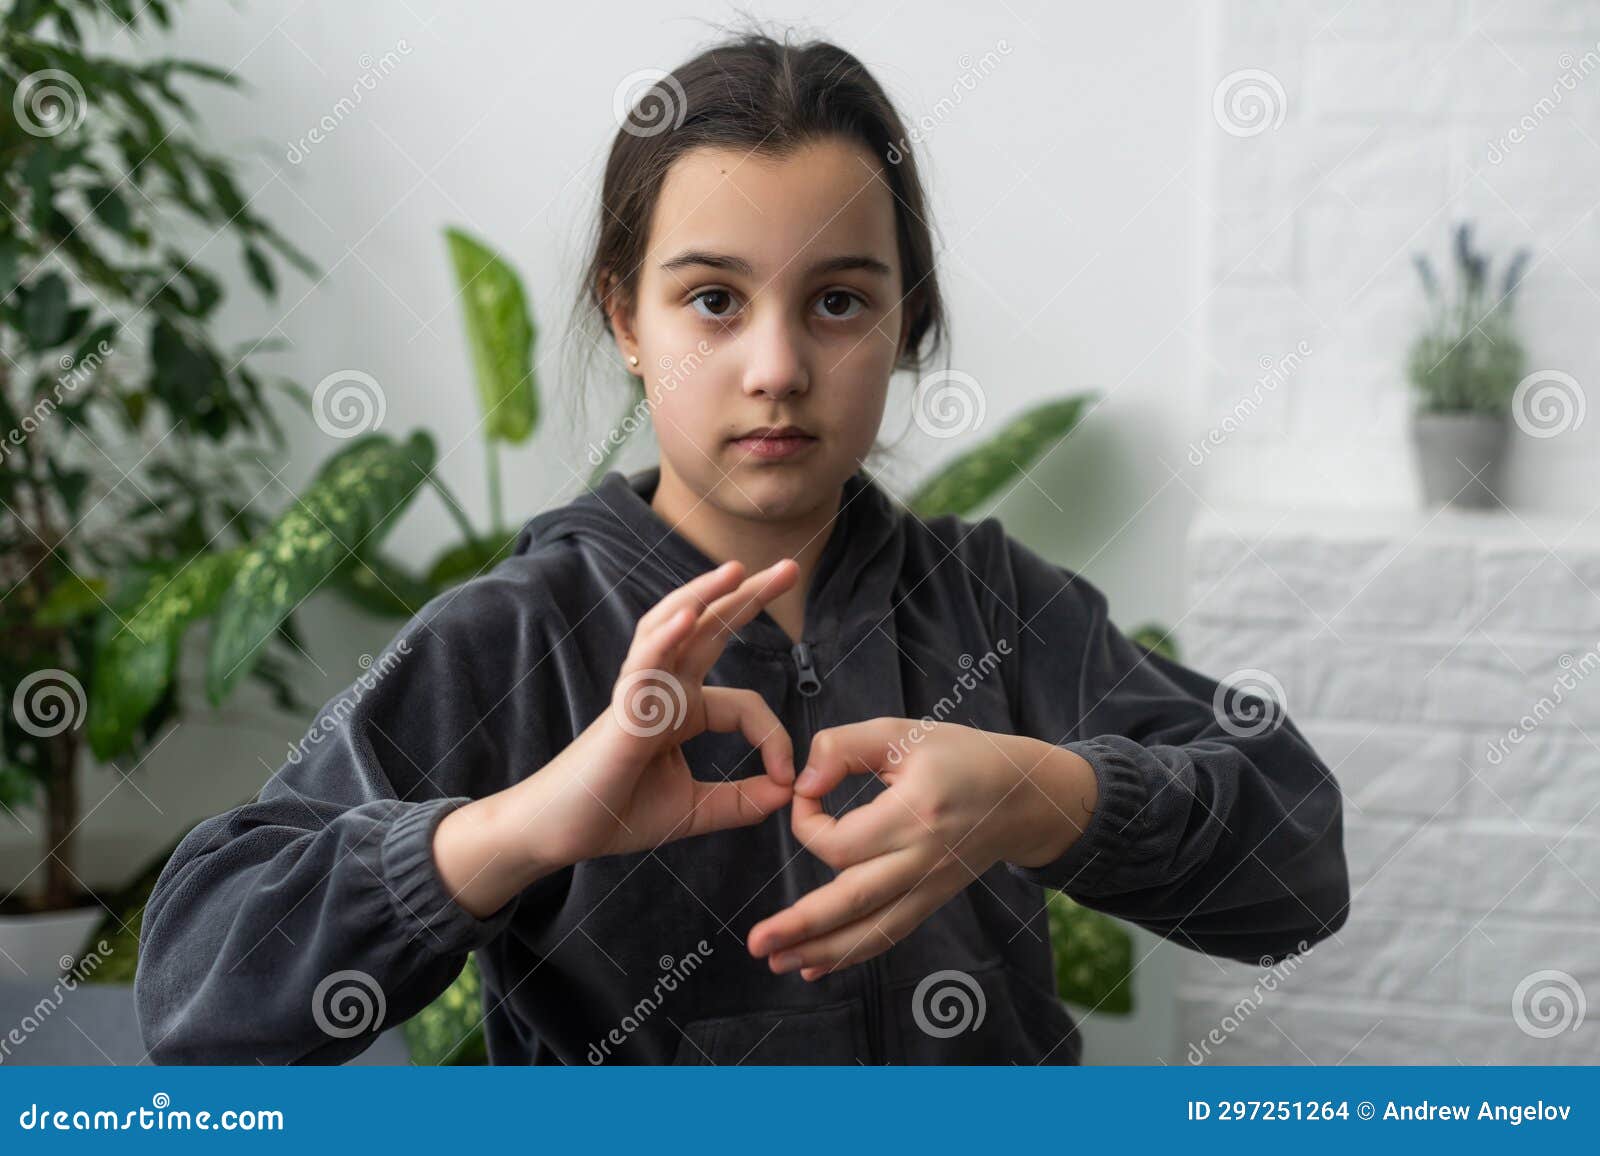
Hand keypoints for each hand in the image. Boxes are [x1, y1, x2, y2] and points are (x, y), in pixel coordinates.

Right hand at [436, 558, 800, 916]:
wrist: (557, 834)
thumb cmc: (614, 813)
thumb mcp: (693, 811)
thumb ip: (740, 801)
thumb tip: (788, 792)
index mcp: (683, 710)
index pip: (745, 704)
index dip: (773, 737)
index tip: (786, 777)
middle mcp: (664, 691)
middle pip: (711, 630)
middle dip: (749, 598)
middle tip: (790, 568)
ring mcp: (640, 694)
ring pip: (674, 629)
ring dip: (705, 595)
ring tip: (737, 569)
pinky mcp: (620, 711)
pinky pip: (644, 664)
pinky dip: (665, 637)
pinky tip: (689, 614)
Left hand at [745, 718, 1097, 979]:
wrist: (1024, 796)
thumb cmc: (960, 756)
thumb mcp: (902, 731)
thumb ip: (844, 747)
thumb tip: (802, 783)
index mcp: (915, 813)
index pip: (840, 840)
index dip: (806, 820)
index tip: (804, 792)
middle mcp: (923, 858)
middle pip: (853, 901)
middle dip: (802, 926)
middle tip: (757, 945)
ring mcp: (930, 886)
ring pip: (871, 930)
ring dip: (821, 951)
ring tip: (775, 963)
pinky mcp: (932, 900)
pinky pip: (890, 933)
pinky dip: (852, 953)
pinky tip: (815, 965)